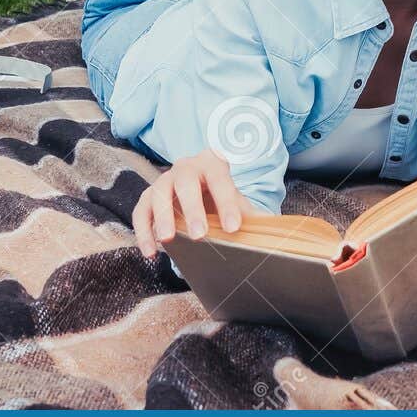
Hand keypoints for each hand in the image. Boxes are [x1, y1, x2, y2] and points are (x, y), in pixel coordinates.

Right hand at [131, 147, 251, 258]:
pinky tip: (151, 252)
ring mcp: (164, 180)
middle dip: (192, 209)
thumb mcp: (240, 205)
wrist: (204, 197)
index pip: (220, 180)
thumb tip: (275, 234)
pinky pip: (141, 212)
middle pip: (185, 182)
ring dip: (163, 218)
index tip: (234, 229)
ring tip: (169, 240)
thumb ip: (254, 217)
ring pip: (158, 194)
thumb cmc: (224, 201)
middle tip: (199, 235)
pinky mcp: (148, 197)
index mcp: (213, 164)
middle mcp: (186, 167)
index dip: (227, 203)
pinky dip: (143, 232)